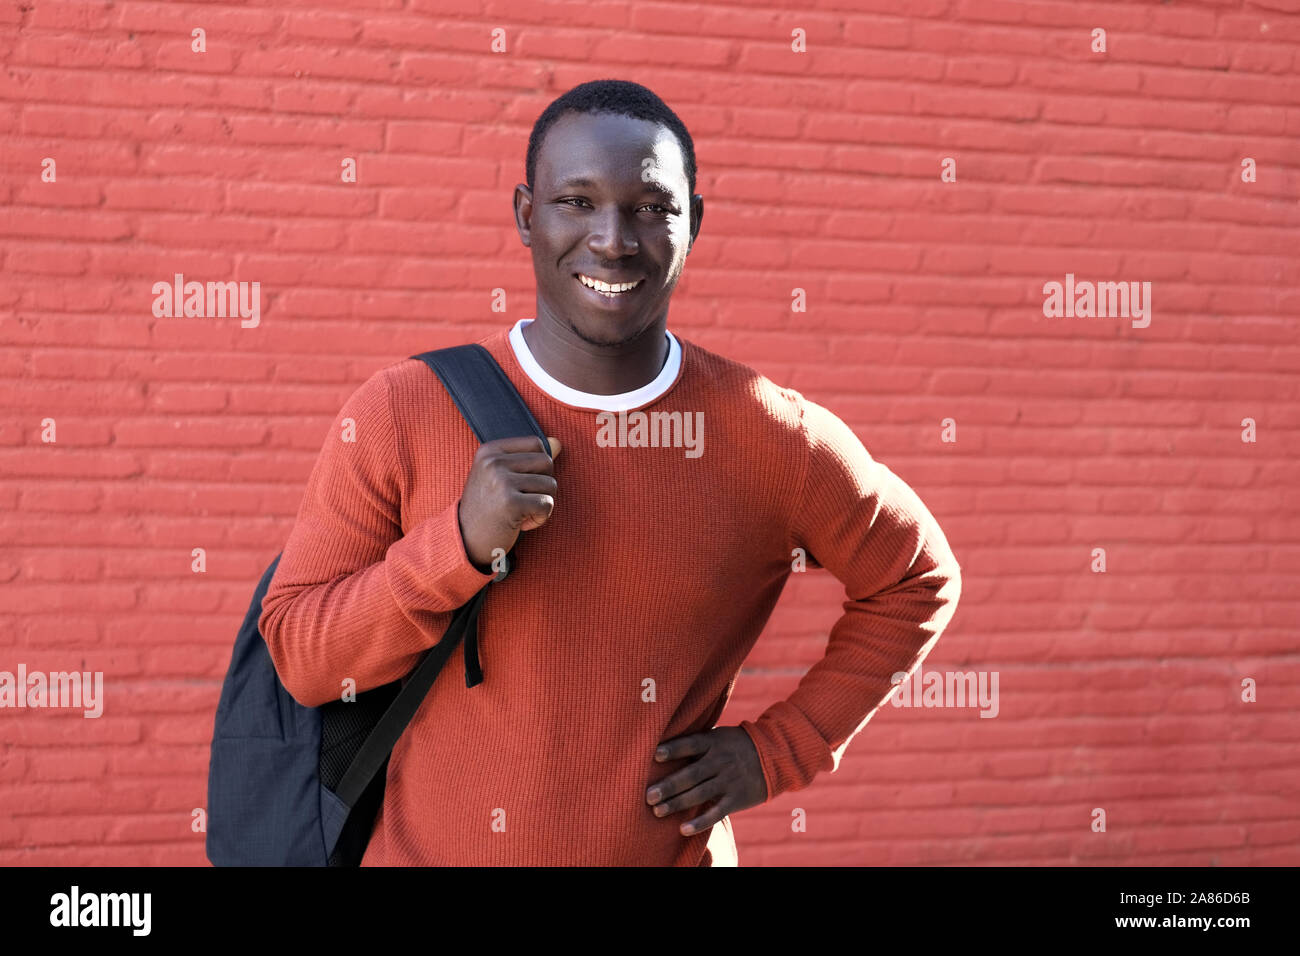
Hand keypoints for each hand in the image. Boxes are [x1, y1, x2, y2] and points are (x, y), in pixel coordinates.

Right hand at [457, 435, 560, 569]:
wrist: (465, 540)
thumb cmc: (488, 508)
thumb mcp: (502, 476)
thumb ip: (529, 458)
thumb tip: (558, 443)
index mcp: (490, 451)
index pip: (535, 443)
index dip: (539, 465)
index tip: (522, 484)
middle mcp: (493, 462)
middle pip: (546, 462)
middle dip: (543, 485)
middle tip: (524, 501)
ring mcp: (501, 482)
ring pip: (550, 484)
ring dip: (541, 504)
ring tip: (521, 513)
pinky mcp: (511, 503)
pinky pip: (547, 504)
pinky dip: (541, 518)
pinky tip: (522, 524)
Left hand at [644, 726, 766, 835]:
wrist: (774, 755)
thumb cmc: (735, 746)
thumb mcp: (718, 737)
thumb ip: (695, 743)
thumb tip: (661, 749)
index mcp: (713, 742)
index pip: (690, 744)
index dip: (674, 749)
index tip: (655, 755)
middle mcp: (720, 761)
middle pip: (691, 774)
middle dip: (669, 786)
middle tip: (648, 796)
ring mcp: (729, 780)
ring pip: (699, 794)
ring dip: (677, 803)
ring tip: (657, 811)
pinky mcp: (736, 798)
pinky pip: (716, 812)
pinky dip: (700, 822)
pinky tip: (683, 829)